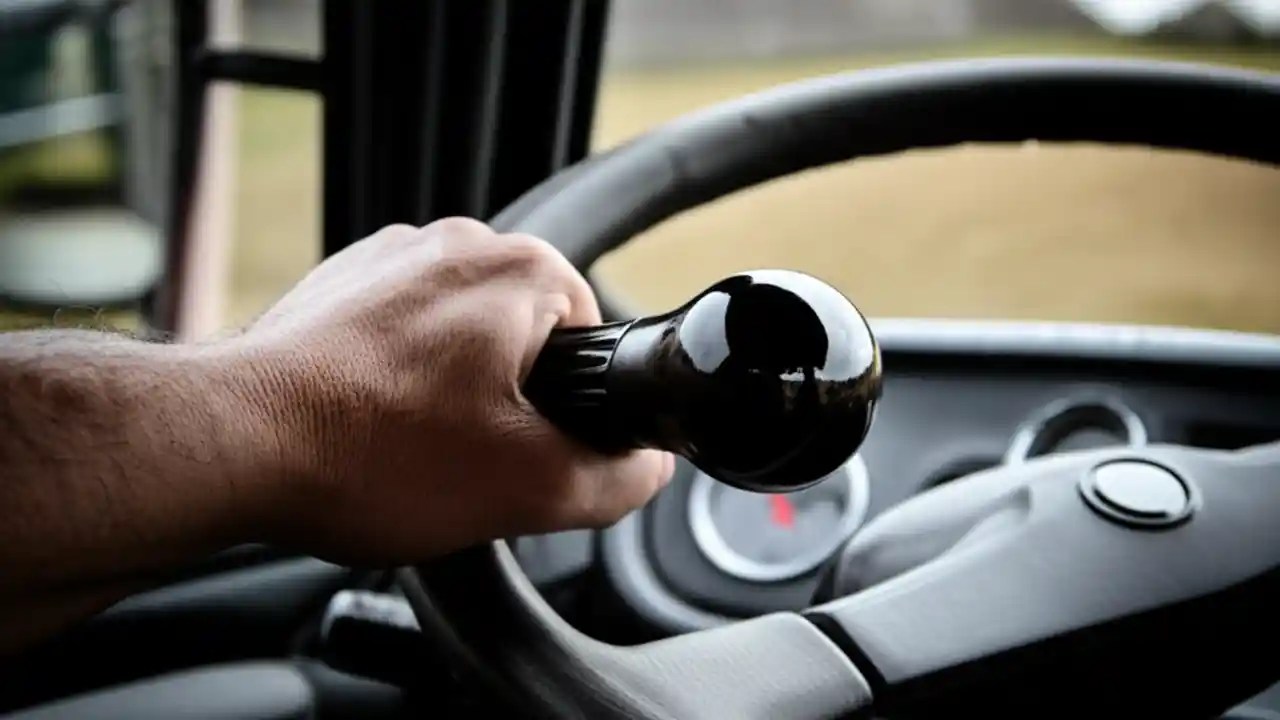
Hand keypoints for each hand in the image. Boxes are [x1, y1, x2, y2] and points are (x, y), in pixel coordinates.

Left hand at [230, 218, 673, 563]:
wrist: (231, 443)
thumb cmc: (369, 452)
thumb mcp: (530, 488)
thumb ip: (618, 478)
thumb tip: (645, 467)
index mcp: (519, 271)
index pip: (594, 337)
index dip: (573, 409)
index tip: (529, 450)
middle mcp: (454, 245)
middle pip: (526, 338)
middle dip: (508, 402)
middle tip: (466, 459)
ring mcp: (386, 260)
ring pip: (460, 340)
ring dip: (450, 394)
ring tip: (408, 447)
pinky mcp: (335, 287)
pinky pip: (398, 339)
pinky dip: (395, 383)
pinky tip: (368, 429)